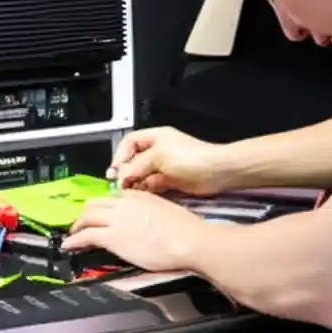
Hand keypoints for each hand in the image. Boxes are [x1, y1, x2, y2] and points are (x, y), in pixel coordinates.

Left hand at [61, 190, 212, 271]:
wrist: (188, 239)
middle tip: (81, 223)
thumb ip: (149, 210)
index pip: (112, 197)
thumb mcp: (165, 209)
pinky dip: (74, 240)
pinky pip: (86, 236)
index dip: (103, 207)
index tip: (99, 214)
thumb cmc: (184, 229)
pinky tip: (69, 244)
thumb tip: (145, 219)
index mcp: (138, 195)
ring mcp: (117, 219)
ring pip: (87, 217)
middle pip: (94, 204)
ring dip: (77, 226)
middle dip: (85, 214)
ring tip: (73, 233)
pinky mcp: (113, 237)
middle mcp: (124, 203)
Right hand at [109, 127, 231, 195]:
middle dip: (126, 171)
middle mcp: (158, 151)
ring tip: (131, 190)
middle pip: (134, 160)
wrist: (216, 172)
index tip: (115, 170)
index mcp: (155, 138)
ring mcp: (164, 166)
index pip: (129, 143)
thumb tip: (122, 176)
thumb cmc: (189, 157)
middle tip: (120, 183)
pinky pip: (152, 185)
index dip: (120, 155)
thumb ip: (137, 165)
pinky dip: (146, 189)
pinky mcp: (170, 181)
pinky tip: (143, 195)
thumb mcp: (158, 156)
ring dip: (135, 182)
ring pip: (142, 174)